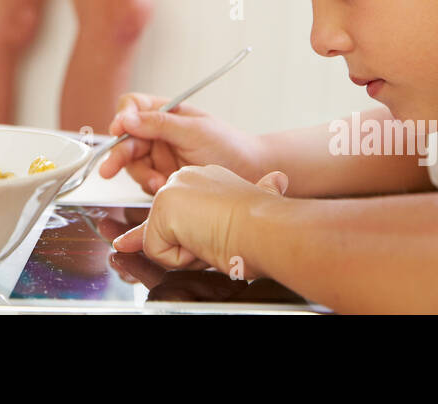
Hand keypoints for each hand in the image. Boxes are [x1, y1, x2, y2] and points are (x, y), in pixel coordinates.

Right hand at [98, 93, 268, 193]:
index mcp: (166, 112)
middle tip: (109, 170)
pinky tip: (164, 187)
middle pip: (127, 138)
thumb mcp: (194, 131)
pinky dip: (150, 185)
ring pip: (132, 163)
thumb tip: (127, 117)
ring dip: (140, 174)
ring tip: (158, 182)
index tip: (119, 129)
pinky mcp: (163, 176)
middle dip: (119, 154)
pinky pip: (144, 181)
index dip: (123, 117)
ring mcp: (159, 155)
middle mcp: (158, 132)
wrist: (251, 174)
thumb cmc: (228, 145)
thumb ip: (159, 124)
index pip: (133, 106)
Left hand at [112, 165, 288, 276]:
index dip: (184, 235)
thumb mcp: (250, 213)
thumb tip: (280, 179)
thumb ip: (255, 195)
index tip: (208, 234)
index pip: (177, 212)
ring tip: (214, 239)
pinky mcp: (162, 208)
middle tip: (219, 237)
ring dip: (187, 253)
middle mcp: (185, 178)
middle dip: (189, 246)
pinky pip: (157, 252)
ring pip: (161, 242)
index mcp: (207, 180)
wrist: (266, 228)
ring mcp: (171, 189)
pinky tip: (203, 242)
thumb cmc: (267, 225)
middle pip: (166, 230)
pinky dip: (180, 259)